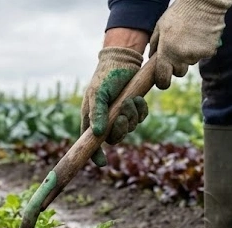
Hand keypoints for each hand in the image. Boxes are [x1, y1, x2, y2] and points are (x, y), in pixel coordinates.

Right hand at [80, 46, 148, 166]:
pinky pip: (140, 119)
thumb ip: (97, 114)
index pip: (90, 142)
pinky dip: (141, 111)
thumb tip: (98, 134)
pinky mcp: (133, 109)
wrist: (123, 60)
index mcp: (91, 118)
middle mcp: (105, 120)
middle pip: (114, 138)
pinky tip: (139, 100)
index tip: (102, 163)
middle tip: (123, 116)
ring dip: (132, 116)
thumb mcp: (98, 94)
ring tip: (131, 100)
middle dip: (121, 129)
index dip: (95, 154)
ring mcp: (120, 115)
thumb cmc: (106, 76)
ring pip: (129, 128)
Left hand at [149, 0, 231, 88]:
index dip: (162, 82)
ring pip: (191, 63)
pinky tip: (200, 36)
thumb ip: (154, 46)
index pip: (162, 79)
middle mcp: (181, 57)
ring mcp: (196, 55)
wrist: (203, 3)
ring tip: (189, 37)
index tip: (162, 82)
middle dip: (177, 65)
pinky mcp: (210, 51)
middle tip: (177, 50)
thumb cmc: (178, 14)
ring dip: (189, 55)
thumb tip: (151, 60)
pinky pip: (203, 56)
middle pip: (179, 72)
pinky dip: (201, 49)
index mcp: (166, 53)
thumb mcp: (160, 28)